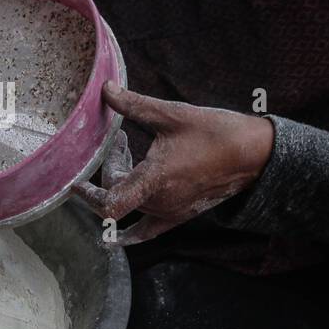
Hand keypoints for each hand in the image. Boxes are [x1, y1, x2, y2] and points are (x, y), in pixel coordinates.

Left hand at [74, 83, 274, 245]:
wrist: (254, 154)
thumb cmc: (215, 133)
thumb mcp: (171, 114)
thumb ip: (134, 105)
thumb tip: (106, 89)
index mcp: (155, 180)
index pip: (110, 204)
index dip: (88, 196)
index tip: (75, 182)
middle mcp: (160, 203)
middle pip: (117, 194)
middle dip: (110, 168)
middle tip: (119, 141)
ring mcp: (170, 212)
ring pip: (130, 204)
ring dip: (122, 182)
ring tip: (128, 152)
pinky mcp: (180, 216)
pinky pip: (147, 231)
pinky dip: (128, 234)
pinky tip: (113, 240)